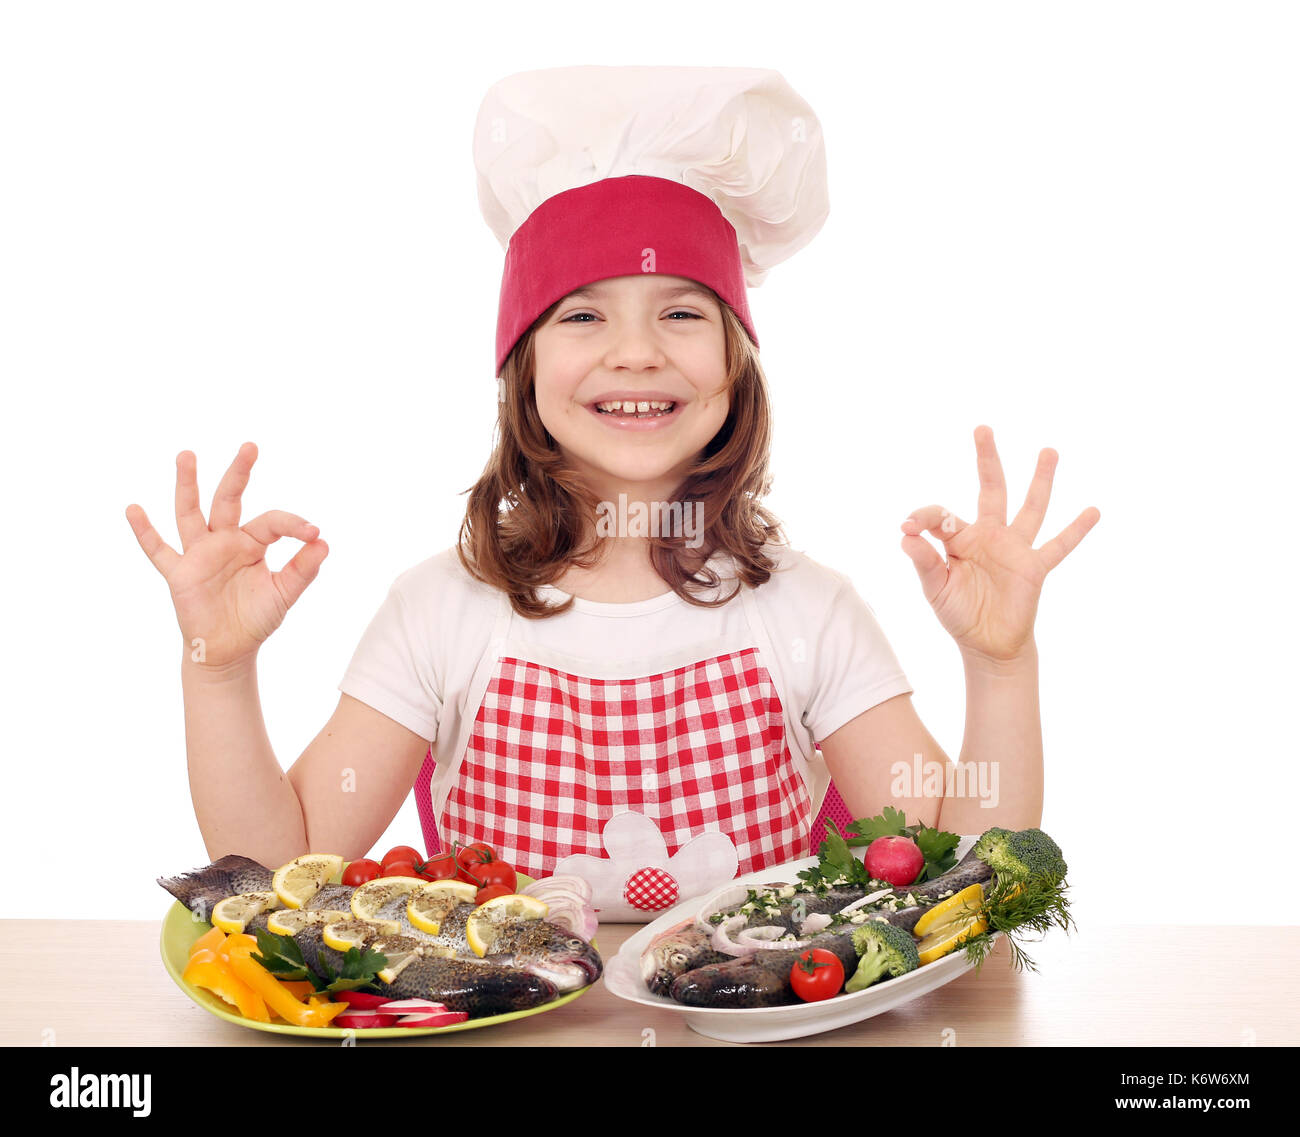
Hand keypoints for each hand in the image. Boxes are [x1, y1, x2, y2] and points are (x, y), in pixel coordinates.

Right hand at [125, 442, 326, 669]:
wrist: (230, 649)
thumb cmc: (256, 618)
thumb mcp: (284, 593)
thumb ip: (304, 569)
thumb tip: (325, 542)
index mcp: (252, 543)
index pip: (272, 522)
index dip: (294, 524)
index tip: (313, 531)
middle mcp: (224, 541)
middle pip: (229, 500)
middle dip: (239, 474)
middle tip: (250, 446)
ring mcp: (199, 555)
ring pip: (190, 513)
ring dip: (188, 485)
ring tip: (187, 455)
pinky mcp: (179, 574)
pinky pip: (159, 551)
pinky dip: (146, 532)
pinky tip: (133, 509)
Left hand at [899, 425, 1098, 664]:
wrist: (988, 645)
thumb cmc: (959, 614)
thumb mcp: (935, 589)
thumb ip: (924, 562)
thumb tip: (904, 535)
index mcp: (959, 539)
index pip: (940, 515)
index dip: (923, 516)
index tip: (907, 526)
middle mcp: (989, 536)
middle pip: (990, 489)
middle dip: (986, 459)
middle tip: (982, 428)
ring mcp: (1014, 549)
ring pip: (1030, 507)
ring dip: (1040, 480)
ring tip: (1048, 450)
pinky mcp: (1035, 568)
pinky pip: (1059, 546)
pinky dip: (1076, 530)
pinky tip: (1093, 511)